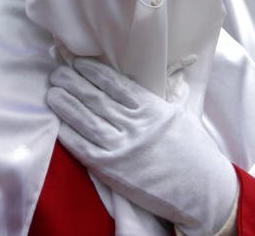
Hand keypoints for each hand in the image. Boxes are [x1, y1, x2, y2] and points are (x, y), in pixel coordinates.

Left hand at [47, 59, 237, 234]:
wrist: (203, 191)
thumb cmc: (194, 152)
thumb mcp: (178, 116)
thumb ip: (154, 101)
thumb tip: (133, 85)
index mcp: (153, 108)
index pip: (116, 83)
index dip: (93, 71)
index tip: (78, 62)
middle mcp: (136, 125)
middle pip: (96, 98)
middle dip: (73, 82)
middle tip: (56, 72)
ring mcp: (123, 148)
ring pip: (86, 119)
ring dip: (66, 104)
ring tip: (51, 91)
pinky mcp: (114, 170)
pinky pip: (85, 148)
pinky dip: (69, 134)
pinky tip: (58, 122)